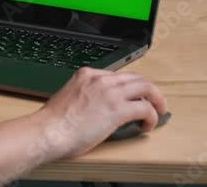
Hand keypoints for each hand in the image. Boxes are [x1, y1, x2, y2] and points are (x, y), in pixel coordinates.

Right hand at [32, 68, 167, 159]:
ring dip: (156, 100)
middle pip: (136, 77)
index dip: (131, 86)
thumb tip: (98, 108)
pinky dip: (151, 117)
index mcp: (87, 74)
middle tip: (154, 102)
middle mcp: (100, 79)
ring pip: (146, 88)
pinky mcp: (118, 110)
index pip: (118, 75)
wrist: (48, 131)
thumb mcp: (69, 97)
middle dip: (149, 90)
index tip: (135, 95)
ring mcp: (110, 92)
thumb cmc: (53, 122)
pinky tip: (147, 126)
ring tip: (158, 112)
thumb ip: (85, 96)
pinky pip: (145, 109)